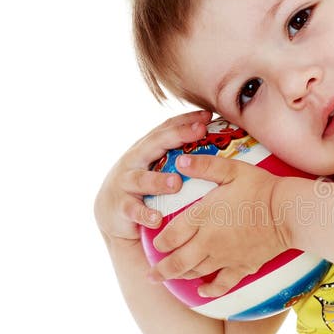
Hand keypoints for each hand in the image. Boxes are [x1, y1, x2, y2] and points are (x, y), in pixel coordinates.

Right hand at [93, 110, 213, 244]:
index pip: (166, 128)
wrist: (113, 214)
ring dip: (159, 181)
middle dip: (178, 136)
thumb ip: (180, 158)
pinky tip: (158, 219)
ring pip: (142, 179)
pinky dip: (146, 214)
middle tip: (200, 131)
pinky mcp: (121, 206)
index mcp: (147, 149)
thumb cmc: (146, 188)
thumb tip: (219, 149)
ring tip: (176, 183)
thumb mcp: (159, 167)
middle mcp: (134, 160)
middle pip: (155, 144)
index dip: (187, 120)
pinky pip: (133, 210)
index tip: (208, 115)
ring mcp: (125, 183)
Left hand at [150, 153, 290, 297]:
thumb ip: (204, 166)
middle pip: (178, 261)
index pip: (172, 235)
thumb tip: (180, 161)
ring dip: (180, 277)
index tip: (154, 245)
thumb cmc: (260, 188)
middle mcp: (209, 241)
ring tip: (169, 280)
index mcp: (202, 217)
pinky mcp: (242, 267)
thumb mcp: (232, 170)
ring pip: (195, 273)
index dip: (159, 242)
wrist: (288, 213)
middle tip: (149, 276)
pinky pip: (222, 284)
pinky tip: (202, 292)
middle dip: (161, 270)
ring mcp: (225, 257)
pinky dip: (210, 291)